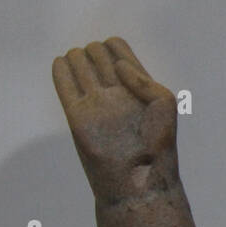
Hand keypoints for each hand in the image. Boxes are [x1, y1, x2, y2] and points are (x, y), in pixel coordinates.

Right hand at [52, 38, 178, 203]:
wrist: (139, 179)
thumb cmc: (159, 143)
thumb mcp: (165, 103)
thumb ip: (143, 78)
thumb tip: (117, 64)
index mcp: (137, 88)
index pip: (119, 53)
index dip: (115, 47)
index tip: (117, 55)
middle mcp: (115, 93)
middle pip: (97, 57)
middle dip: (94, 52)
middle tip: (97, 60)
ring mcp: (96, 104)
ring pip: (80, 69)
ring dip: (77, 58)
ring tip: (79, 59)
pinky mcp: (77, 117)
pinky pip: (65, 88)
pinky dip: (61, 73)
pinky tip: (61, 63)